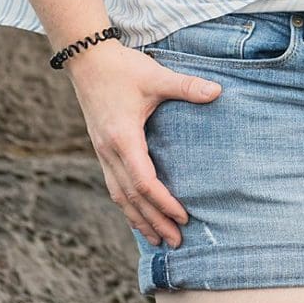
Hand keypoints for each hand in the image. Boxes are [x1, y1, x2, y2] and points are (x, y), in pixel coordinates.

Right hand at [64, 40, 220, 245]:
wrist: (87, 60)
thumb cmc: (122, 68)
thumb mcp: (156, 75)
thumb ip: (186, 86)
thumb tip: (217, 91)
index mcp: (123, 139)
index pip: (144, 182)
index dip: (164, 202)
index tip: (184, 216)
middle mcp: (109, 152)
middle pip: (131, 198)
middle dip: (154, 222)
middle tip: (176, 242)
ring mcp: (102, 152)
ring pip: (119, 196)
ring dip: (138, 219)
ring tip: (157, 239)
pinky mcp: (102, 149)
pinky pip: (114, 185)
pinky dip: (127, 205)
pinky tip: (137, 214)